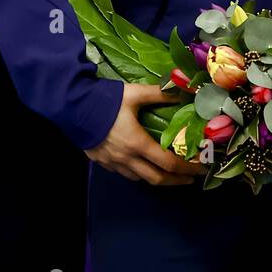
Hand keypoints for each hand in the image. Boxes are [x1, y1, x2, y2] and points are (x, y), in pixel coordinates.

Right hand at [85, 84, 204, 185]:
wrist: (71, 106)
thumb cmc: (104, 100)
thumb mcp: (134, 93)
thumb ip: (159, 93)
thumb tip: (183, 90)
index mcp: (137, 143)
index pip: (168, 163)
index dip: (187, 168)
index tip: (200, 169)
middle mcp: (126, 159)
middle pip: (156, 178)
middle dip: (176, 181)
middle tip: (190, 178)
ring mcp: (112, 163)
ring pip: (139, 178)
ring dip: (156, 178)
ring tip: (167, 173)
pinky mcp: (100, 161)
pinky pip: (124, 173)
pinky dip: (137, 173)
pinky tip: (140, 166)